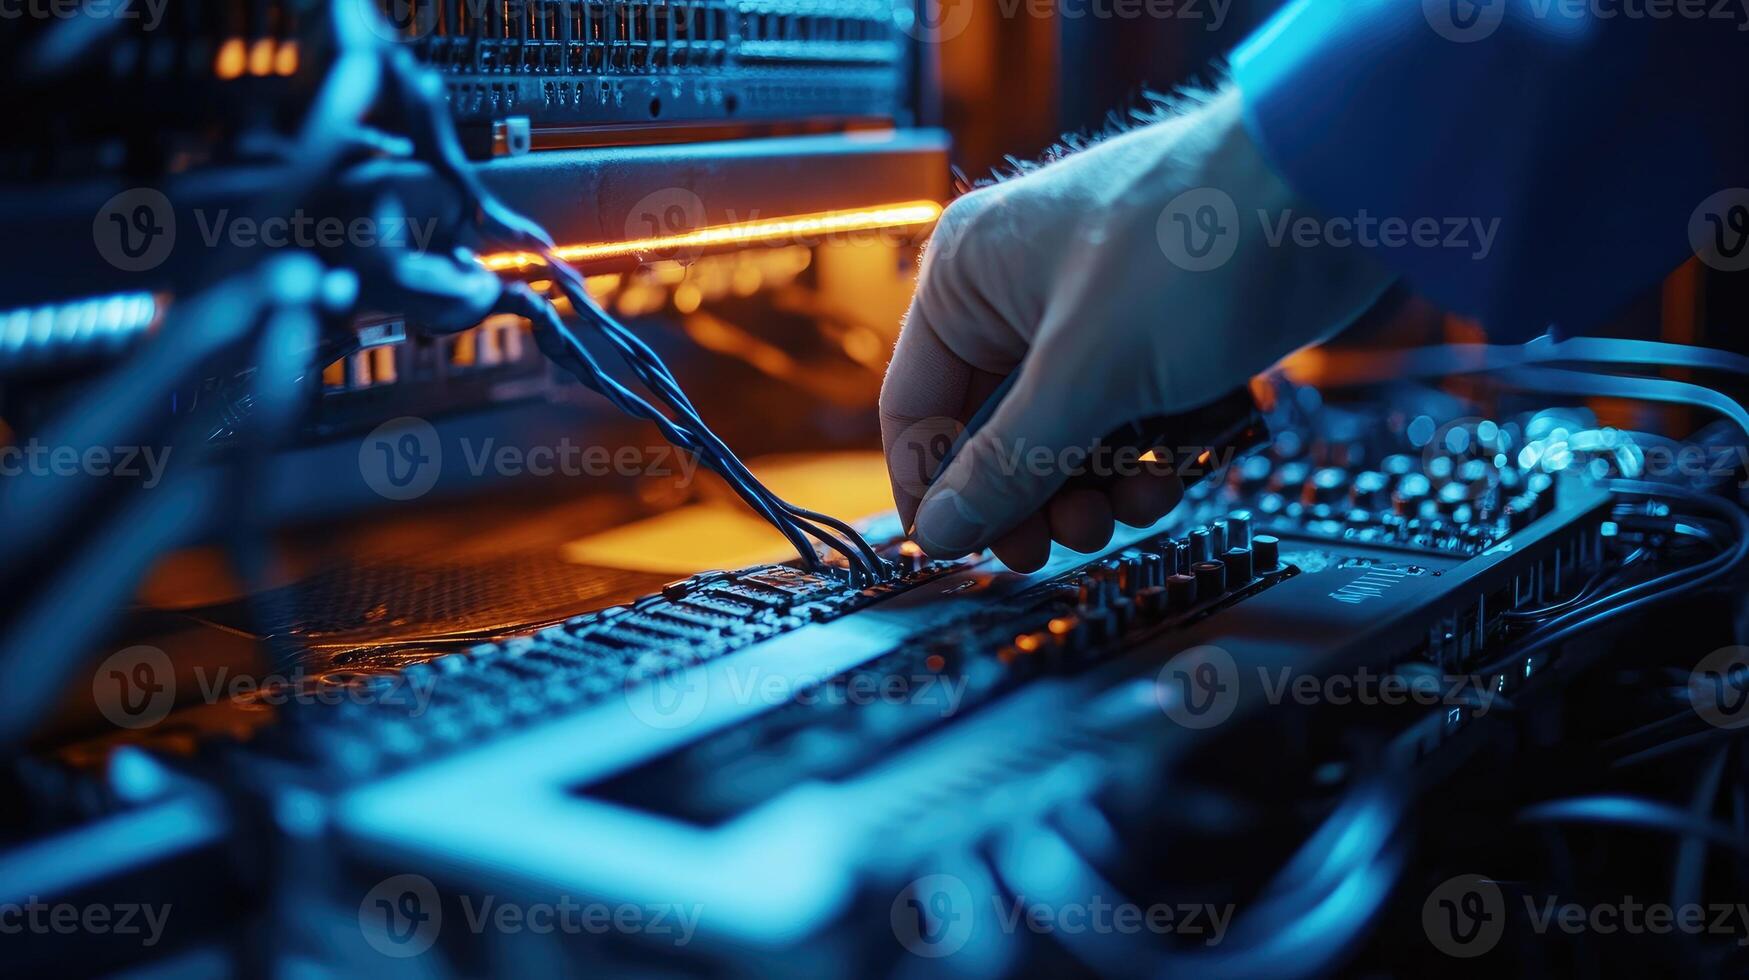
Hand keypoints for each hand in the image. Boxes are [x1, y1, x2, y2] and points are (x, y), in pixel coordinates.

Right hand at [880, 86, 1393, 571]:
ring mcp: (1090, 314)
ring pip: (1062, 435)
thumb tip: (941, 531)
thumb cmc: (1202, 241)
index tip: (968, 553)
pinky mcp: (1155, 335)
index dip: (936, 490)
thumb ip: (1009, 463)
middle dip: (1031, 494)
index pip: (916, 408)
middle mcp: (1017, 293)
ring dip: (1092, 486)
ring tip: (1130, 507)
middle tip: (1062, 542)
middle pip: (991, 433)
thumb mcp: (1090, 374)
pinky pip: (1122, 422)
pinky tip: (1170, 475)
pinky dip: (1142, 458)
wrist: (1341, 192)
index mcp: (968, 277)